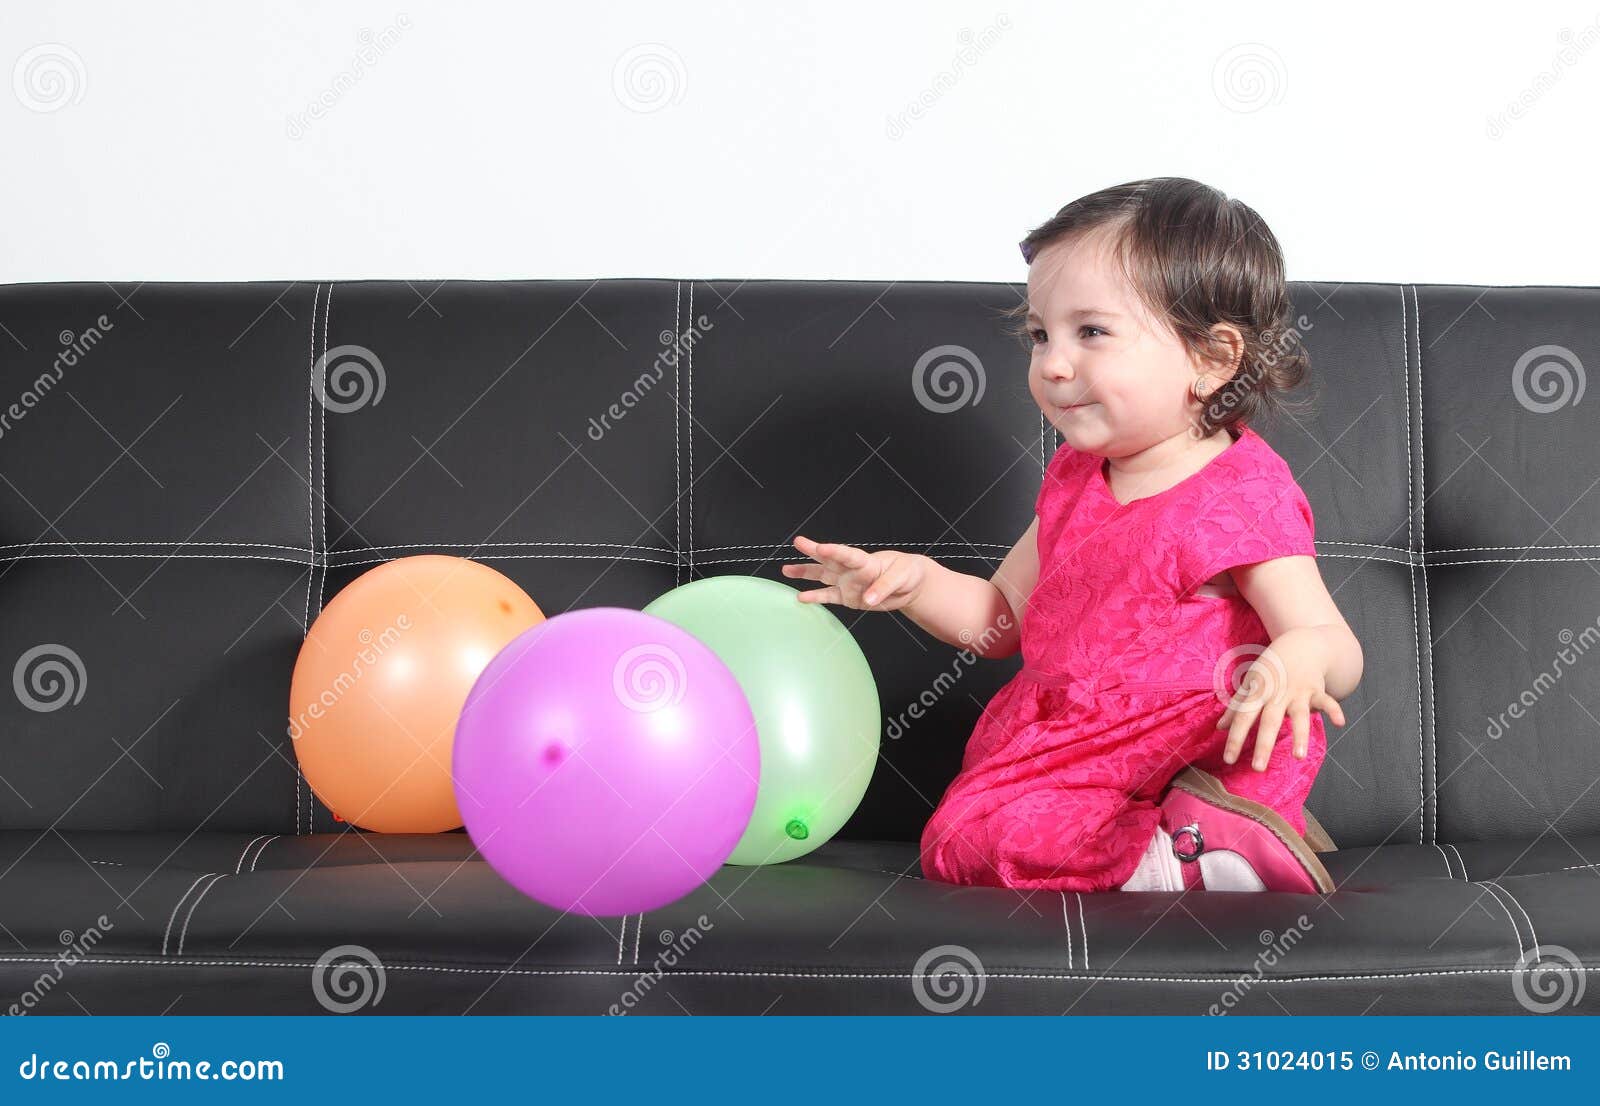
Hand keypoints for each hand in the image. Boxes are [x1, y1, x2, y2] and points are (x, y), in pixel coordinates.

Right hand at [782, 535, 928, 611]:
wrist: (909, 586)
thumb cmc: (907, 574)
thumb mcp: (902, 577)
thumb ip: (884, 587)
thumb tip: (867, 599)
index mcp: (866, 561)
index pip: (848, 555)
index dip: (834, 551)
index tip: (821, 548)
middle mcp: (852, 570)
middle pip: (829, 559)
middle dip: (813, 551)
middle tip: (798, 542)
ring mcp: (848, 582)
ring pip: (822, 576)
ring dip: (805, 573)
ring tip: (786, 570)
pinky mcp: (848, 597)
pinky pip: (828, 596)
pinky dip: (815, 597)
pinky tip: (801, 597)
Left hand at [1215, 627, 1347, 770]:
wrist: (1299, 643)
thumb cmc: (1271, 667)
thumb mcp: (1250, 683)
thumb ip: (1237, 706)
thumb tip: (1219, 728)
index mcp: (1257, 693)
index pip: (1243, 718)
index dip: (1234, 738)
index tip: (1228, 759)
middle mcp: (1276, 694)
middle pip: (1269, 721)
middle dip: (1264, 744)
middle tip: (1258, 768)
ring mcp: (1298, 691)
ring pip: (1299, 716)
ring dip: (1299, 735)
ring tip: (1298, 757)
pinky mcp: (1316, 689)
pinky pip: (1326, 700)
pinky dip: (1333, 710)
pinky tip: (1339, 723)